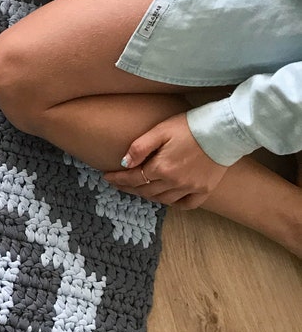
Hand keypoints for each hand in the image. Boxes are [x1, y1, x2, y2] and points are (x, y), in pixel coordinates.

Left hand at [103, 112, 228, 209]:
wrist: (224, 130)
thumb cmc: (190, 126)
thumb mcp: (160, 130)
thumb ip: (140, 147)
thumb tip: (123, 162)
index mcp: (161, 168)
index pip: (133, 179)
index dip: (118, 179)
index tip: (107, 177)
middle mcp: (175, 183)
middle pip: (146, 191)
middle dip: (129, 188)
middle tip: (119, 184)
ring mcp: (191, 188)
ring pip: (163, 199)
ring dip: (148, 195)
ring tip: (139, 189)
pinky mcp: (205, 190)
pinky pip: (186, 204)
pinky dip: (175, 203)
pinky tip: (168, 197)